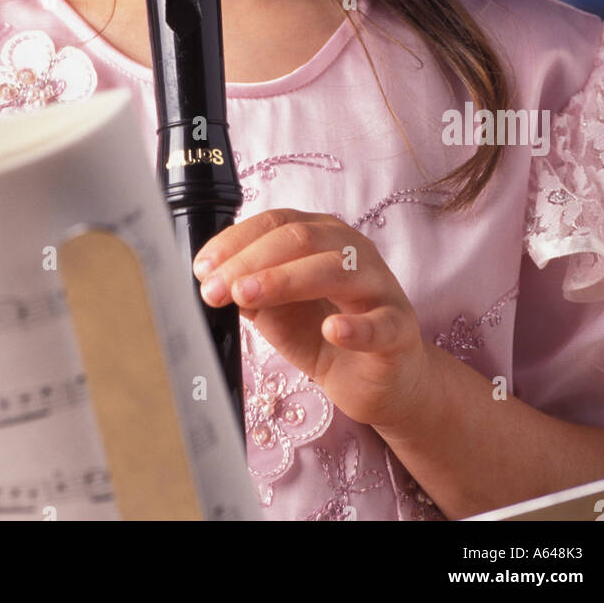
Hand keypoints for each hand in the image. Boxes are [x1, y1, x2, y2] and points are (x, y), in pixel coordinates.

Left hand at [192, 207, 434, 431]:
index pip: (275, 223)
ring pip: (334, 270)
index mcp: (321, 236)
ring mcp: (380, 286)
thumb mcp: (278, 310)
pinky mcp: (400, 329)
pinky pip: (380, 325)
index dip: (235, 242)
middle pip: (300, 239)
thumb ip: (251, 292)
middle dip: (250, 261)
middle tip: (215, 288)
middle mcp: (352, 250)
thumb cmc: (324, 333)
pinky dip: (355, 327)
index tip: (202, 268)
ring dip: (285, 281)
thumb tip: (212, 281)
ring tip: (247, 296)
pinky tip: (331, 329)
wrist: (378, 379)